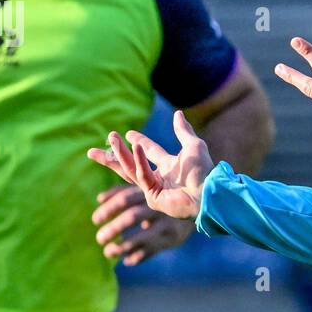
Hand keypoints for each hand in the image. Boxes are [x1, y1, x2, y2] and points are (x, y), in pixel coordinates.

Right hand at [87, 110, 212, 221]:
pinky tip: (136, 147)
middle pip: (131, 165)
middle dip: (115, 154)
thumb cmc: (205, 172)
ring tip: (112, 138)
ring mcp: (154, 188)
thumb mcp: (194, 146)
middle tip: (102, 142)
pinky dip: (139, 161)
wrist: (209, 192)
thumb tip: (178, 113)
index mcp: (169, 166)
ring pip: (131, 170)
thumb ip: (183, 131)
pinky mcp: (153, 197)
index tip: (128, 133)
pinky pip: (143, 176)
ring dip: (120, 154)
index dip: (138, 141)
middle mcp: (159, 177)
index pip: (149, 151)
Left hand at [91, 183, 196, 265]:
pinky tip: (127, 260)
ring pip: (143, 237)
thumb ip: (122, 191)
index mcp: (149, 192)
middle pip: (132, 217)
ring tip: (108, 252)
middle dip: (113, 229)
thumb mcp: (145, 189)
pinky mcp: (174, 239)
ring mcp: (167, 224)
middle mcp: (158, 207)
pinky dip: (138, 257)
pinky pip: (153, 250)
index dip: (108, 209)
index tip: (95, 220)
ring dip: (123, 247)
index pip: (125, 199)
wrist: (197, 205)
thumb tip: (99, 199)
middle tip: (99, 239)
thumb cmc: (162, 196)